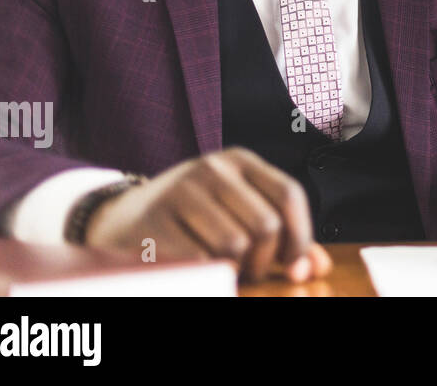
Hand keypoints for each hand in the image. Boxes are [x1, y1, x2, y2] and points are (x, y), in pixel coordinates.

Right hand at [84, 147, 332, 282]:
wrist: (119, 218)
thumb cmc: (193, 219)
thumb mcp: (238, 212)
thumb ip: (283, 237)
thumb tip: (317, 268)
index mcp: (238, 160)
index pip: (289, 194)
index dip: (300, 236)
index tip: (293, 265)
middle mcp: (211, 167)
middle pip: (265, 225)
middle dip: (264, 262)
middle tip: (248, 271)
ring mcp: (180, 190)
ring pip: (234, 246)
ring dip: (234, 271)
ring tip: (222, 269)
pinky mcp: (154, 221)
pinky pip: (199, 261)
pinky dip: (206, 275)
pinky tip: (196, 270)